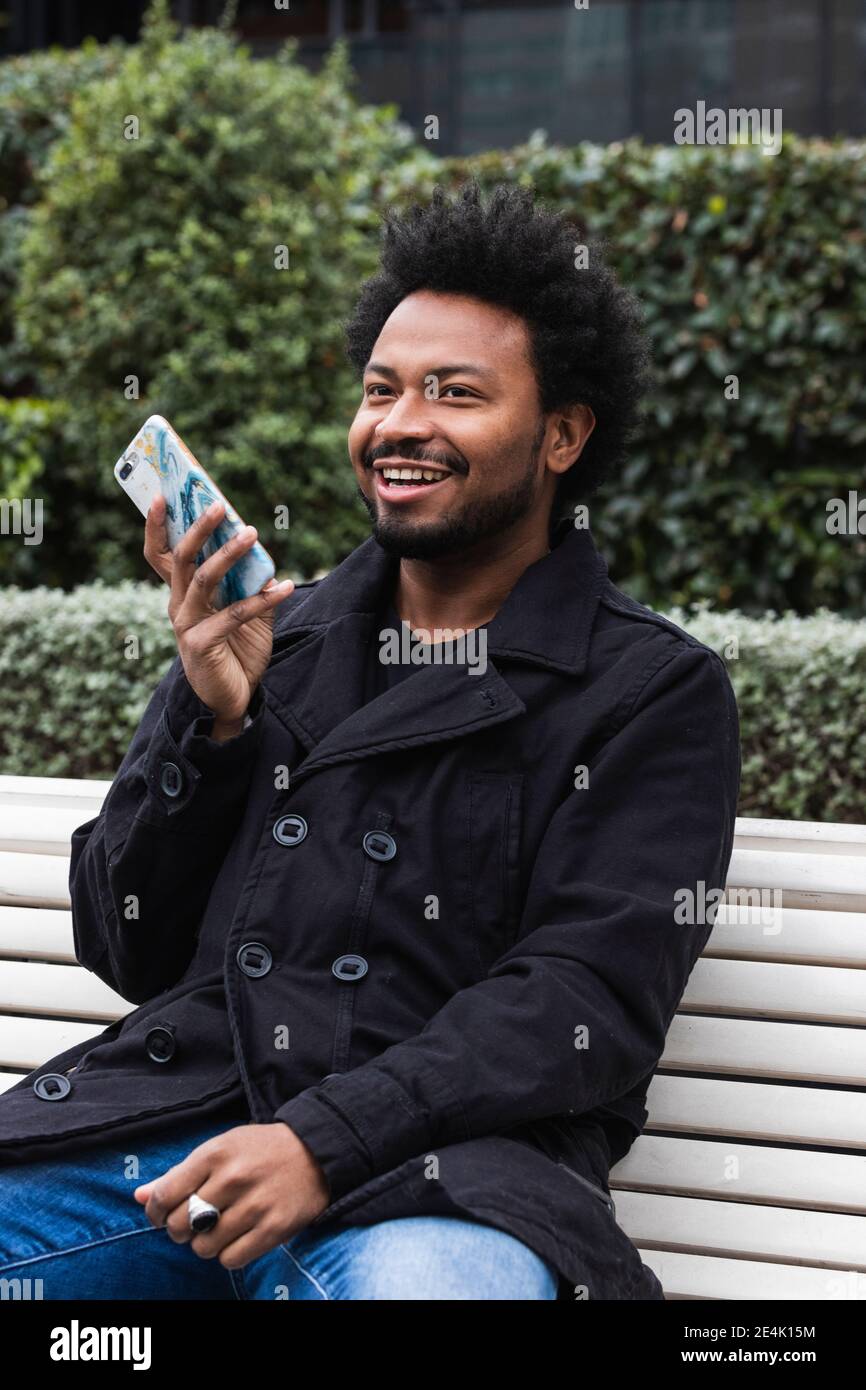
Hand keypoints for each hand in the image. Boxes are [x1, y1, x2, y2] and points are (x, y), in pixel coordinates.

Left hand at [132, 1123, 330, 1268]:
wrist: (315, 1152)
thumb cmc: (259, 1150)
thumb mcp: (219, 1149)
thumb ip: (179, 1174)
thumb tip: (139, 1196)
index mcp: (215, 1153)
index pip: (164, 1195)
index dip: (155, 1212)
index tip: (160, 1215)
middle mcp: (233, 1178)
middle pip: (179, 1225)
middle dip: (179, 1229)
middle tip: (193, 1222)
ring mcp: (255, 1205)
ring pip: (203, 1247)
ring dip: (205, 1243)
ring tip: (218, 1228)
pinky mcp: (274, 1228)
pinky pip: (230, 1259)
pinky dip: (228, 1254)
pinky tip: (237, 1237)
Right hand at [144, 493, 293, 724]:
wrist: (233, 699)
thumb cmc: (236, 652)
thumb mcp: (246, 614)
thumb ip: (252, 586)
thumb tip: (266, 559)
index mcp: (183, 594)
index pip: (161, 555)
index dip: (156, 526)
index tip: (161, 495)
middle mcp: (178, 605)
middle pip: (181, 558)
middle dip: (198, 529)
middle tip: (220, 506)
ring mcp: (186, 625)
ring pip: (204, 579)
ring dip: (229, 554)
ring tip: (252, 533)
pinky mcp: (201, 644)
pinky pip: (234, 614)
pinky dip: (262, 600)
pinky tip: (286, 588)